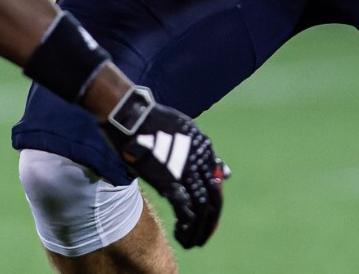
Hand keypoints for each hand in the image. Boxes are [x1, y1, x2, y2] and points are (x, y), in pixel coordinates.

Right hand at [103, 88, 227, 248]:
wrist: (132, 116)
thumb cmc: (152, 122)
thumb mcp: (185, 131)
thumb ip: (203, 152)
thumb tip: (226, 173)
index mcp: (204, 148)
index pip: (217, 182)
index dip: (213, 202)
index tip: (205, 215)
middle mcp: (200, 161)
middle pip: (214, 199)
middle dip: (211, 221)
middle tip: (203, 235)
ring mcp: (186, 172)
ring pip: (203, 209)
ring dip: (200, 229)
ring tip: (193, 241)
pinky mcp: (170, 182)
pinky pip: (186, 211)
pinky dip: (187, 226)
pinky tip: (181, 234)